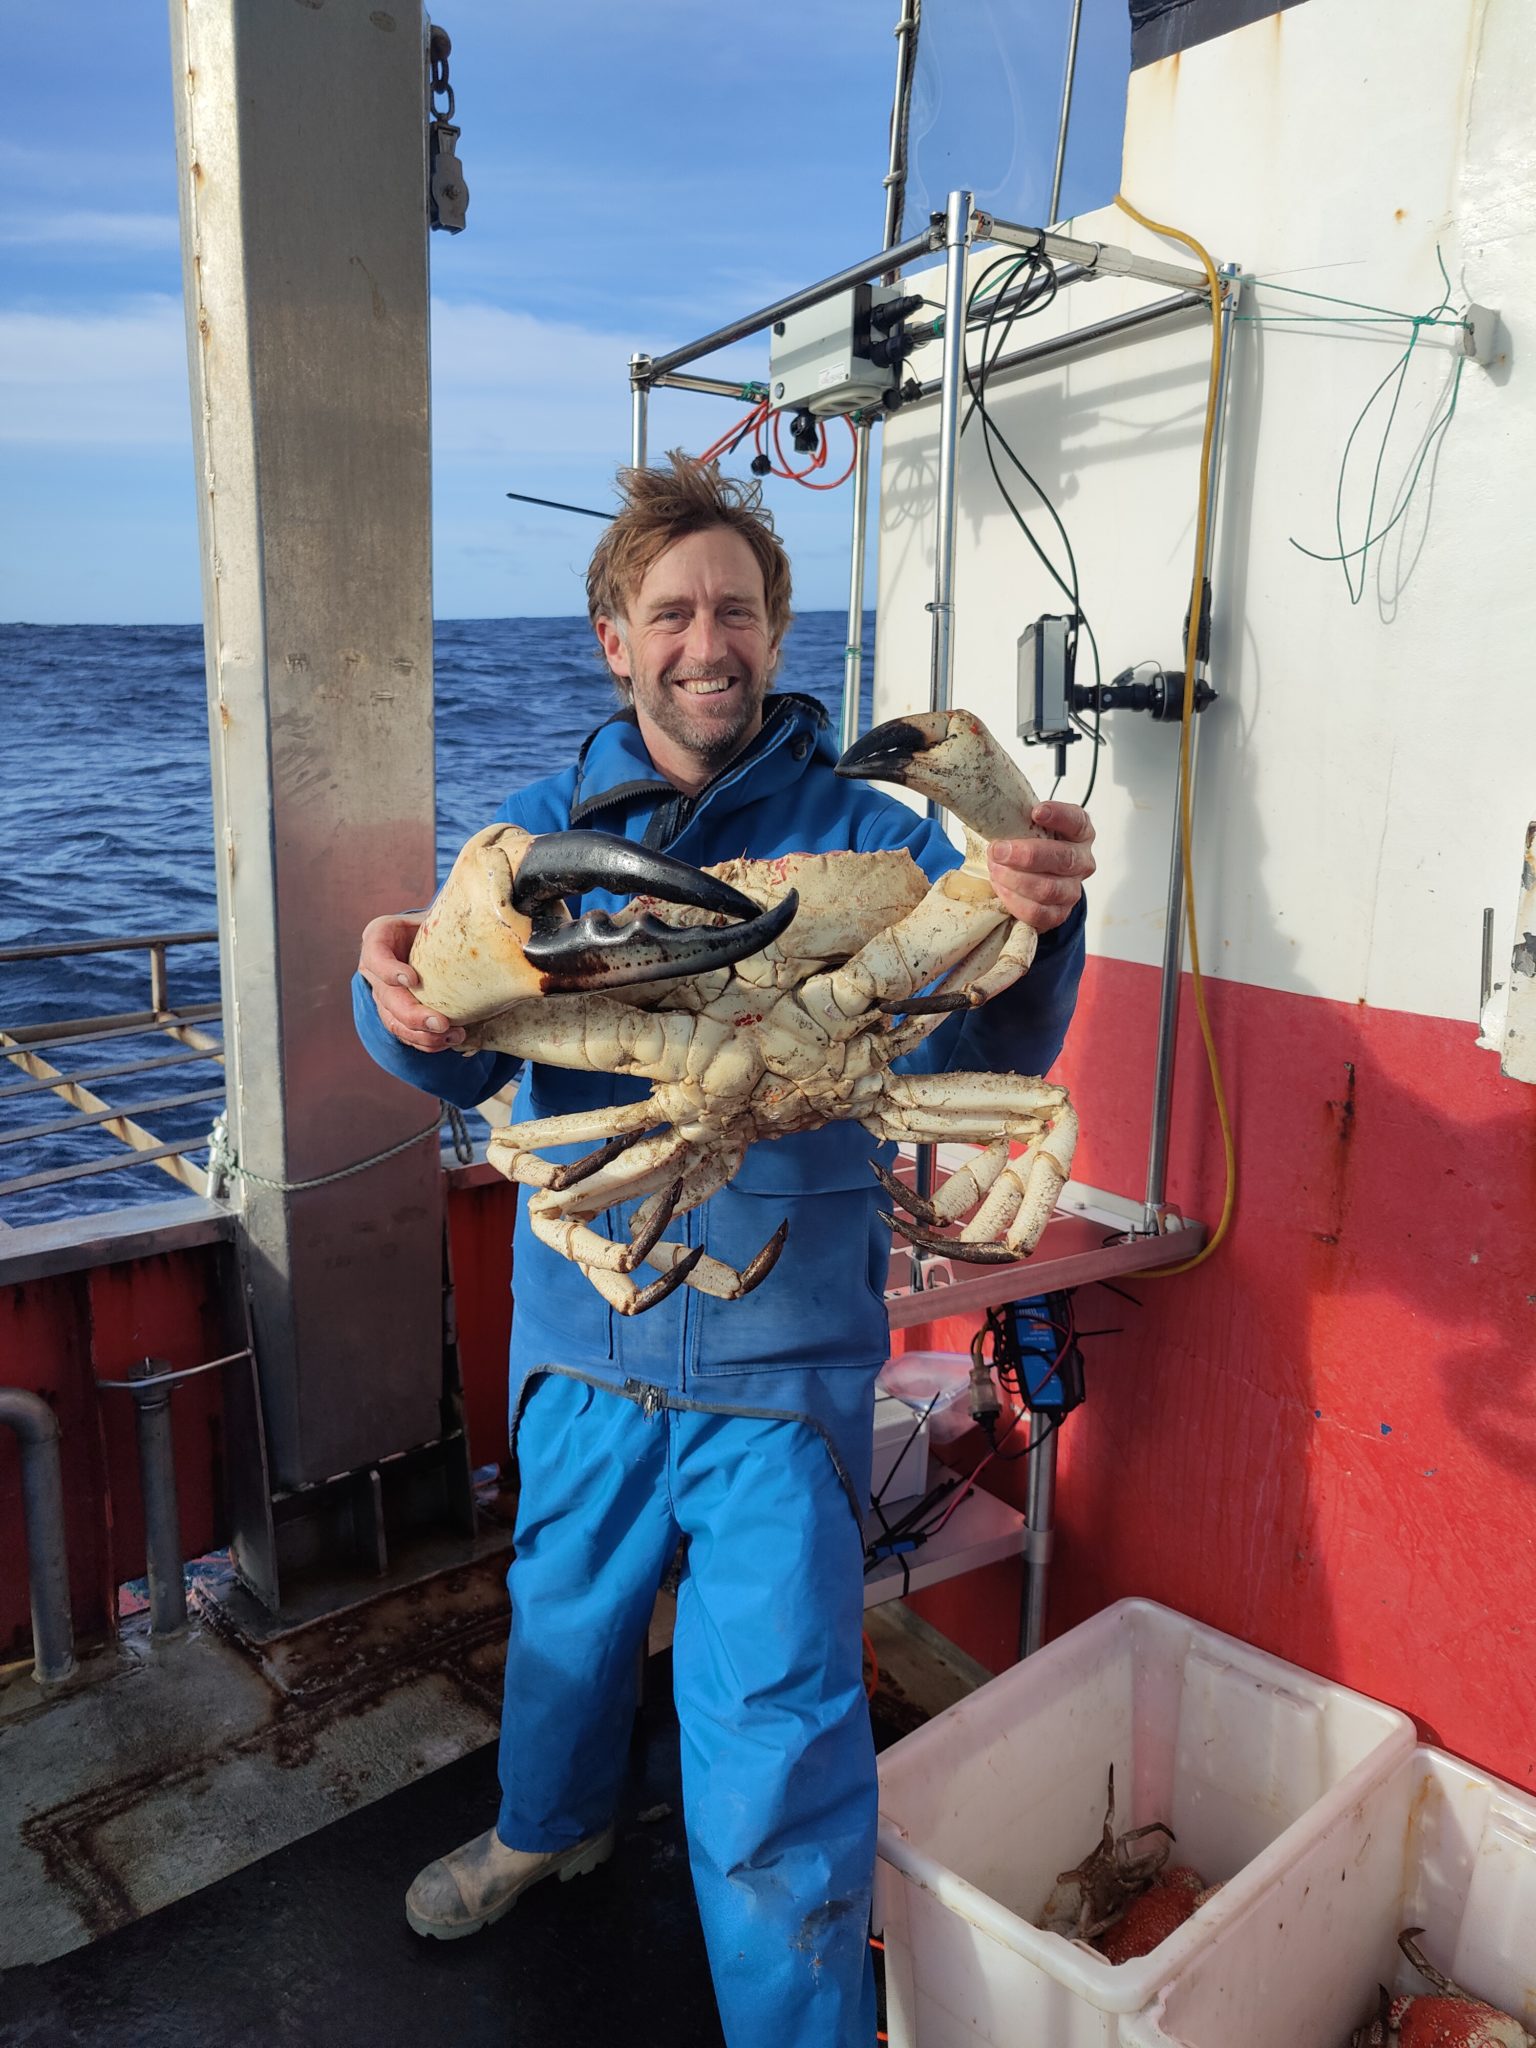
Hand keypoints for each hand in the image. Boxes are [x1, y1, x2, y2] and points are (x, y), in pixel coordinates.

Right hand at [358, 914, 465, 1052]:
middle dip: (413, 1015)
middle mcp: (375, 970)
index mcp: (380, 938)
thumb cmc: (436, 923)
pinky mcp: (396, 1015)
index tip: (412, 979)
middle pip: (387, 998)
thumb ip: (452, 911)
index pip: (375, 955)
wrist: (433, 940)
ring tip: (454, 1036)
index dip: (389, 971)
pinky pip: (407, 1035)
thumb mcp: (437, 912)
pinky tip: (449, 1042)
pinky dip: (428, 1043)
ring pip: (395, 1023)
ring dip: (423, 1035)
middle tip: (441, 1023)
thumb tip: (488, 909)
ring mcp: (383, 995)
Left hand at [987, 802, 1095, 934]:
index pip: (1077, 821)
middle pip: (1064, 859)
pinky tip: (1000, 887)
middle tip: (999, 850)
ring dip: (1015, 879)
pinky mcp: (1059, 914)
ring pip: (1049, 889)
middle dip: (1027, 855)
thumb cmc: (1031, 846)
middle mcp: (1082, 862)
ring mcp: (1073, 890)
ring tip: (995, 869)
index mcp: (1079, 834)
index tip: (1036, 813)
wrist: (1033, 880)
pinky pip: (1037, 912)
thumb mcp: (1030, 829)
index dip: (1059, 816)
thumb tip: (990, 817)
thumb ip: (1020, 823)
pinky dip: (1014, 900)